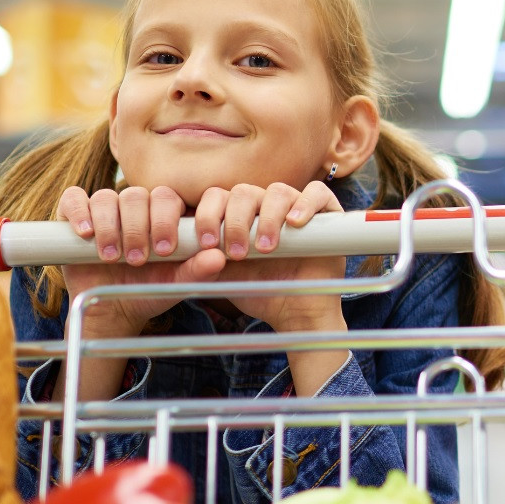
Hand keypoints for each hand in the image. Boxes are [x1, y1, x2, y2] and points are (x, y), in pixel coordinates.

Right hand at [56, 185, 226, 337]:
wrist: (114, 308)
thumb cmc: (149, 291)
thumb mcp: (175, 284)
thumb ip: (198, 270)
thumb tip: (219, 257)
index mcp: (162, 214)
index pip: (166, 198)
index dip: (165, 220)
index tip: (165, 250)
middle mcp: (134, 207)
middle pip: (136, 196)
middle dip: (137, 228)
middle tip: (138, 259)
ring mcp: (104, 209)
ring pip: (106, 198)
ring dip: (109, 226)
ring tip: (113, 257)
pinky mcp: (75, 216)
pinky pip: (73, 199)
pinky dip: (79, 211)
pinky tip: (86, 233)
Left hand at [196, 181, 348, 332]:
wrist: (294, 312)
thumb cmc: (260, 291)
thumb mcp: (223, 275)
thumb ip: (202, 259)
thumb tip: (178, 247)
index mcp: (238, 215)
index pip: (218, 197)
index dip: (208, 215)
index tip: (204, 244)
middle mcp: (265, 206)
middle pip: (244, 192)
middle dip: (235, 221)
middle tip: (235, 252)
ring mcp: (295, 207)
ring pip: (277, 191)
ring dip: (268, 218)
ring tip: (266, 247)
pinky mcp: (326, 213)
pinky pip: (317, 193)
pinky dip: (305, 204)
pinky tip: (294, 223)